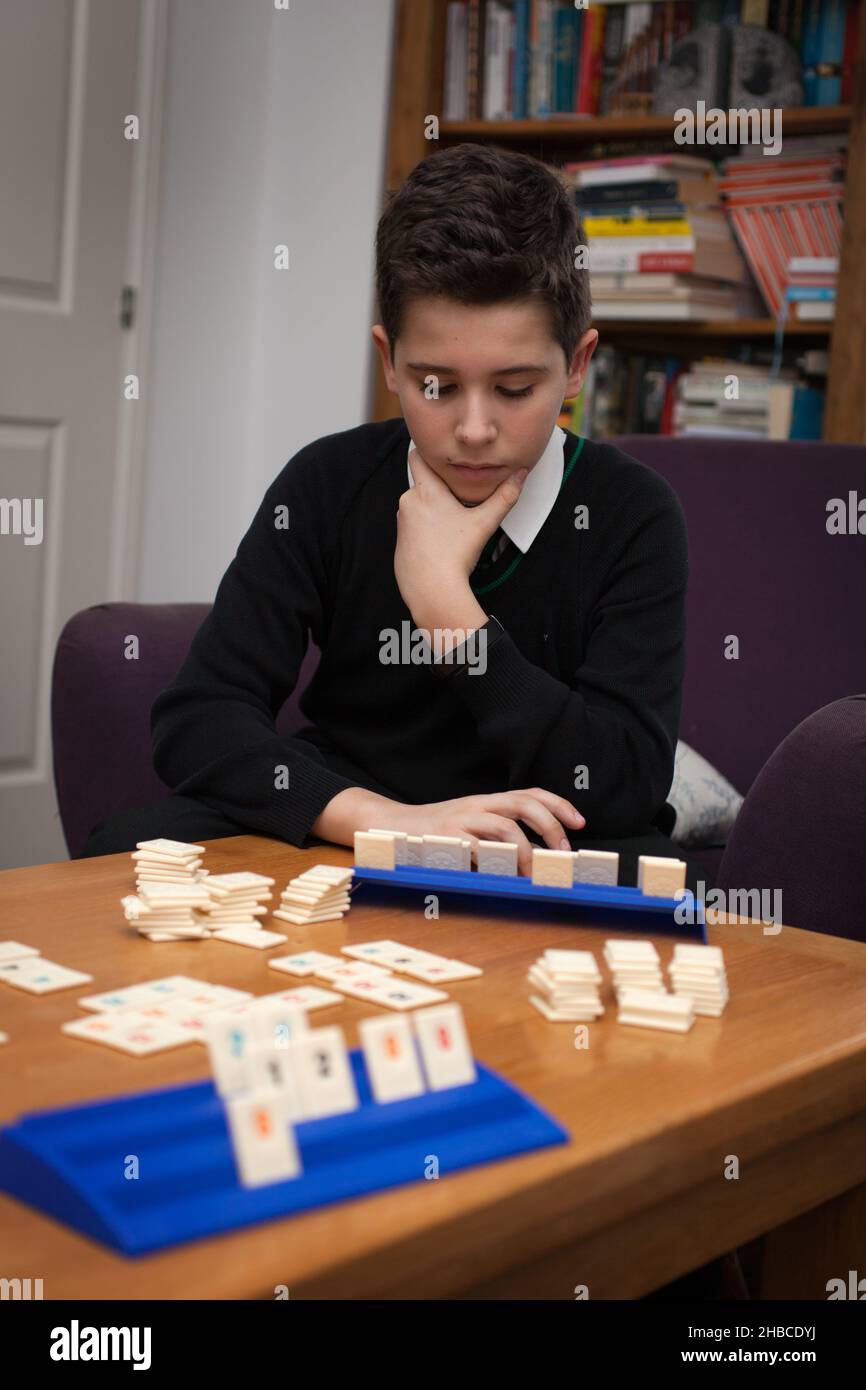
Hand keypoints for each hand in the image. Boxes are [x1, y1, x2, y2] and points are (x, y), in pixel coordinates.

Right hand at [389, 788, 585, 876]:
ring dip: (526, 850)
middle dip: (550, 826)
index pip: (530, 793)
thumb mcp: (471, 826)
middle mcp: (477, 804)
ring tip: (533, 872)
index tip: (580, 822)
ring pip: (504, 826)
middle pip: (523, 803)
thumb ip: (500, 836)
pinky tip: (502, 876)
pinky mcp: (446, 838)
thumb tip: (538, 856)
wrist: (390, 826)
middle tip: (562, 852)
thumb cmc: (435, 834)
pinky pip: (478, 849)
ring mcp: (461, 819)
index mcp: (487, 801)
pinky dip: (495, 863)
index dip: (559, 805)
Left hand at [394, 450, 527, 620]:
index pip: (417, 456)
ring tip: (452, 528)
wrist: (432, 591)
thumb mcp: (484, 523)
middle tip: (460, 503)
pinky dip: (426, 531)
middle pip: (424, 485)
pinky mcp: (399, 543)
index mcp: (426, 491)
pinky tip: (441, 544)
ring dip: (433, 512)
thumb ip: (505, 496)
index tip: (444, 460)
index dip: (429, 454)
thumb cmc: (454, 556)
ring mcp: (401, 523)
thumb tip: (521, 474)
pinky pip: (414, 528)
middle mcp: (408, 503)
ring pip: (419, 507)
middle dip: (440, 491)